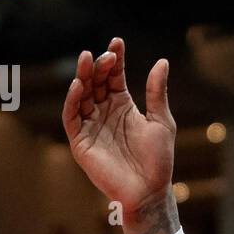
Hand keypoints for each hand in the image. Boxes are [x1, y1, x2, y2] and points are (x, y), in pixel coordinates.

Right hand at [61, 37, 174, 215]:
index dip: (115, 59)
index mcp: (122, 106)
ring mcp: (91, 126)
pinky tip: (79, 86)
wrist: (151, 191)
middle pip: (95, 82)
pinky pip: (71, 117)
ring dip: (83, 77)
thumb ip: (157, 93)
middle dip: (98, 66)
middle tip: (105, 54)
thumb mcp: (161, 122)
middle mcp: (104, 112)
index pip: (113, 76)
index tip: (118, 43)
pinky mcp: (81, 141)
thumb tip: (162, 62)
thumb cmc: (159, 160)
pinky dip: (73, 101)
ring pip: (81, 95)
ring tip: (88, 60)